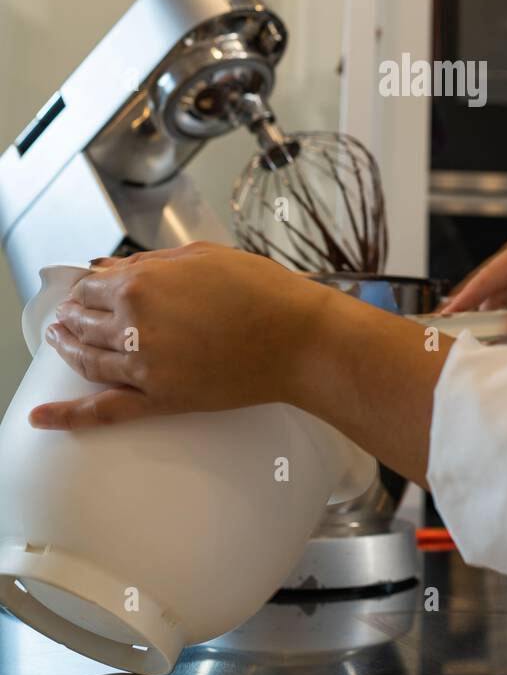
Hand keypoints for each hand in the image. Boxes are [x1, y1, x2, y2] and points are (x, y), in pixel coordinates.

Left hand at [29, 242, 330, 429]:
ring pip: (87, 360)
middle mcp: (134, 325)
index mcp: (143, 284)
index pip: (94, 286)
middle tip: (69, 314)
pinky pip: (104, 411)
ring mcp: (144, 367)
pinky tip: (41, 418)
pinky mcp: (160, 399)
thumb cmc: (260, 291)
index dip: (89, 288)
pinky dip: (68, 416)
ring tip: (58, 341)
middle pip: (84, 321)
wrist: (296, 337)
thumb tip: (110, 268)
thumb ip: (149, 262)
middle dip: (73, 315)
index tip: (89, 290)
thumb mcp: (203, 256)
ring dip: (66, 349)